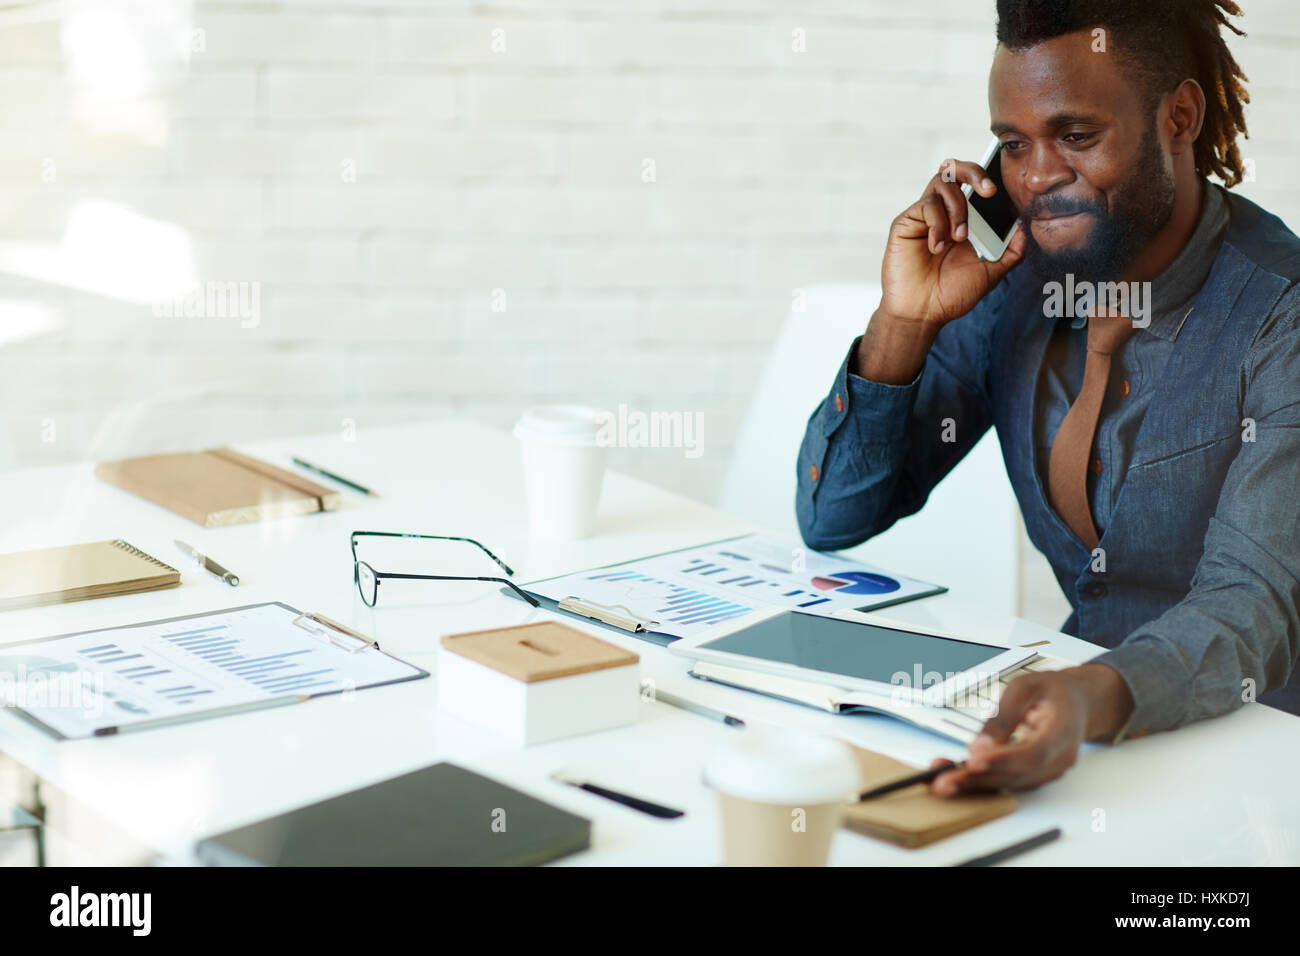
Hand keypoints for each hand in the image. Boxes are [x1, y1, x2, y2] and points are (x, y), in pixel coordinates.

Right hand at [879, 158, 1027, 328]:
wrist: (923, 314)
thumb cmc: (951, 294)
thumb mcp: (991, 272)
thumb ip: (1011, 251)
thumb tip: (1027, 226)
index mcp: (963, 219)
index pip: (973, 184)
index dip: (987, 177)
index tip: (1000, 191)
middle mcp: (943, 212)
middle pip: (954, 169)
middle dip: (974, 171)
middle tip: (989, 190)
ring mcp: (923, 216)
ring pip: (942, 184)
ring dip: (957, 209)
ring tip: (959, 238)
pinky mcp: (906, 222)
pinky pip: (926, 205)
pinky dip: (937, 224)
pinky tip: (937, 247)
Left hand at [928, 664, 1134, 794]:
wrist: (1078, 703)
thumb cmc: (1054, 691)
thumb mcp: (1026, 686)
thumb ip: (1003, 715)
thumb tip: (978, 745)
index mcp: (1063, 731)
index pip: (1033, 753)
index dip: (1002, 760)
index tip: (973, 762)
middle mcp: (1058, 759)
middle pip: (1016, 776)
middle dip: (977, 780)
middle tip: (942, 781)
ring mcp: (1048, 771)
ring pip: (1009, 784)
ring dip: (973, 785)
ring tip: (940, 781)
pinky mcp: (1034, 775)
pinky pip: (1007, 782)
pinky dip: (980, 781)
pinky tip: (955, 777)